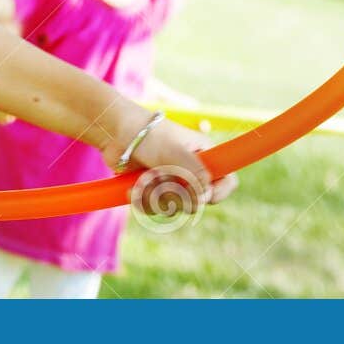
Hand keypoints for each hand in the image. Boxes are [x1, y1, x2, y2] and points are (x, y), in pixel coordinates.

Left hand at [118, 114, 237, 214]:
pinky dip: (143, 201)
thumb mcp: (173, 150)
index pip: (228, 181)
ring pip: (175, 208)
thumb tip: (204, 197)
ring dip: (155, 196)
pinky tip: (133, 188)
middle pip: (198, 202)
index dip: (219, 193)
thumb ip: (193, 172)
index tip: (202, 195)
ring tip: (142, 179)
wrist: (115, 133)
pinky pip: (156, 209)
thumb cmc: (148, 135)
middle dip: (176, 195)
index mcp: (205, 156)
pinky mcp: (156, 191)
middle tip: (161, 179)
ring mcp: (174, 182)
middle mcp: (192, 171)